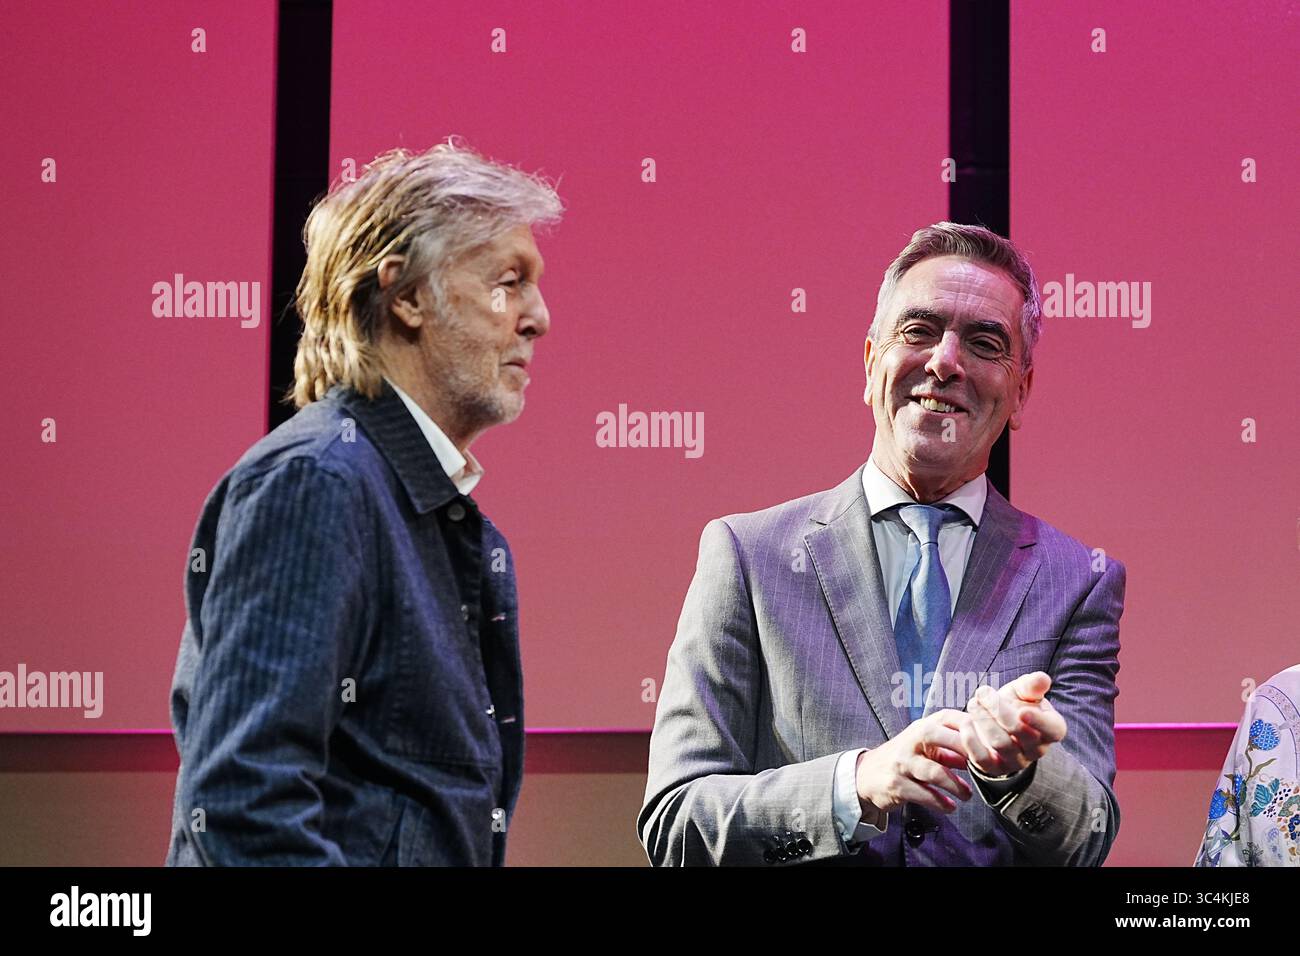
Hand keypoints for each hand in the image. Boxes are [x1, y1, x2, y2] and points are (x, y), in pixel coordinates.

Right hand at [855, 709, 973, 816]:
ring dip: (955, 785)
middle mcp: (909, 741)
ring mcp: (901, 763)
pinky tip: (949, 807)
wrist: (867, 775)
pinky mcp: (896, 784)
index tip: (989, 740)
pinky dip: (940, 802)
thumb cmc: (903, 758)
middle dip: (963, 749)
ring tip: (966, 795)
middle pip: (935, 736)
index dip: (968, 725)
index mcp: (920, 728)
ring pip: (933, 771)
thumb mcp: (924, 747)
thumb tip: (979, 752)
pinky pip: (923, 794)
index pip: (946, 717)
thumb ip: (950, 748)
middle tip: (984, 766)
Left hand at [961, 672, 1066, 776]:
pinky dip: (971, 740)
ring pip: (1000, 743)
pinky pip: (982, 759)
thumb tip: (1042, 678)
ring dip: (983, 719)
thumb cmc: (1015, 704)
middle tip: (982, 692)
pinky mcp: (994, 768)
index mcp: (1051, 729)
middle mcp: (1037, 749)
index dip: (1039, 722)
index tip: (1023, 711)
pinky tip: (966, 722)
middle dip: (998, 709)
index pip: (1053, 730)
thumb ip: (1032, 685)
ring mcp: (1016, 761)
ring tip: (974, 703)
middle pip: (1020, 731)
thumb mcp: (1023, 691)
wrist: (996, 723)